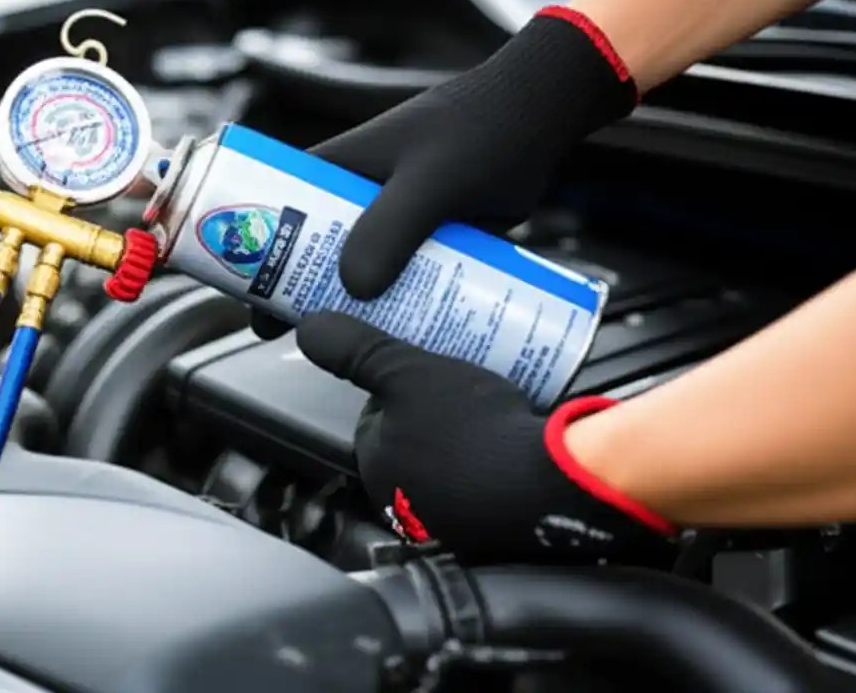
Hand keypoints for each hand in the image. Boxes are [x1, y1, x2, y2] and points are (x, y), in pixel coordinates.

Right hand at [250, 6, 637, 339]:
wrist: (542, 119)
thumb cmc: (479, 132)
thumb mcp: (428, 181)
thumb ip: (391, 229)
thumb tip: (354, 291)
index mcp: (338, 169)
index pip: (278, 210)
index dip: (257, 252)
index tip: (246, 296)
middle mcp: (358, 196)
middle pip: (314, 251)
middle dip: (302, 293)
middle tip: (293, 337)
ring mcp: (396, 219)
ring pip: (361, 270)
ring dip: (354, 306)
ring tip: (349, 349)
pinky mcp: (431, 238)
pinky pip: (404, 279)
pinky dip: (399, 306)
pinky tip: (402, 341)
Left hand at [296, 311, 674, 562]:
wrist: (547, 488)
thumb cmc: (471, 432)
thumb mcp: (405, 372)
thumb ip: (356, 351)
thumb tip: (308, 330)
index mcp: (377, 469)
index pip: (375, 418)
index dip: (398, 386)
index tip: (424, 365)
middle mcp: (408, 504)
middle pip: (416, 438)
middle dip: (436, 408)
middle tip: (463, 377)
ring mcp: (453, 519)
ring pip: (454, 460)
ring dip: (470, 432)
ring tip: (493, 399)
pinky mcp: (496, 526)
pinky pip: (490, 480)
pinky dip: (499, 458)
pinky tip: (517, 434)